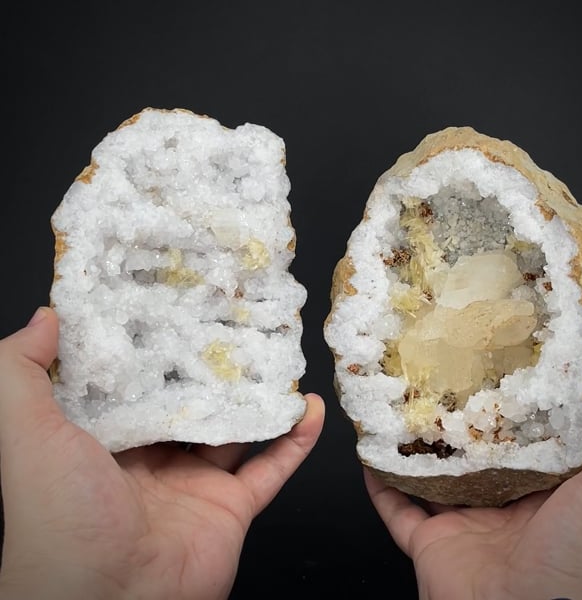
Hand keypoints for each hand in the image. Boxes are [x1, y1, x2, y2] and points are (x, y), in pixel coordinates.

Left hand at [0, 307, 324, 599]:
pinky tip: (310, 409)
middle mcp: (150, 459)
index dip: (155, 345)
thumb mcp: (26, 435)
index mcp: (103, 439)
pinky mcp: (231, 508)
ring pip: (235, 430)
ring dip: (258, 397)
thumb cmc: (59, 520)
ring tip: (279, 357)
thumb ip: (21, 373)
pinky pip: (272, 469)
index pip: (134, 381)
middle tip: (238, 324)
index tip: (178, 304)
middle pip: (191, 402)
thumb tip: (47, 318)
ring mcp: (194, 484)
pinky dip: (296, 440)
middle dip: (214, 366)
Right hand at [365, 356, 581, 599]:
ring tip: (404, 402)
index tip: (505, 360)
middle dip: (463, 419)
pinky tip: (370, 453)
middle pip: (479, 454)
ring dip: (419, 445)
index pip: (533, 437)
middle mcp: (509, 507)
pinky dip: (382, 484)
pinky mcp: (432, 544)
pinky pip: (398, 510)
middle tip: (446, 372)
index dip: (521, 402)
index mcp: (553, 494)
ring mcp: (467, 526)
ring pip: (435, 476)